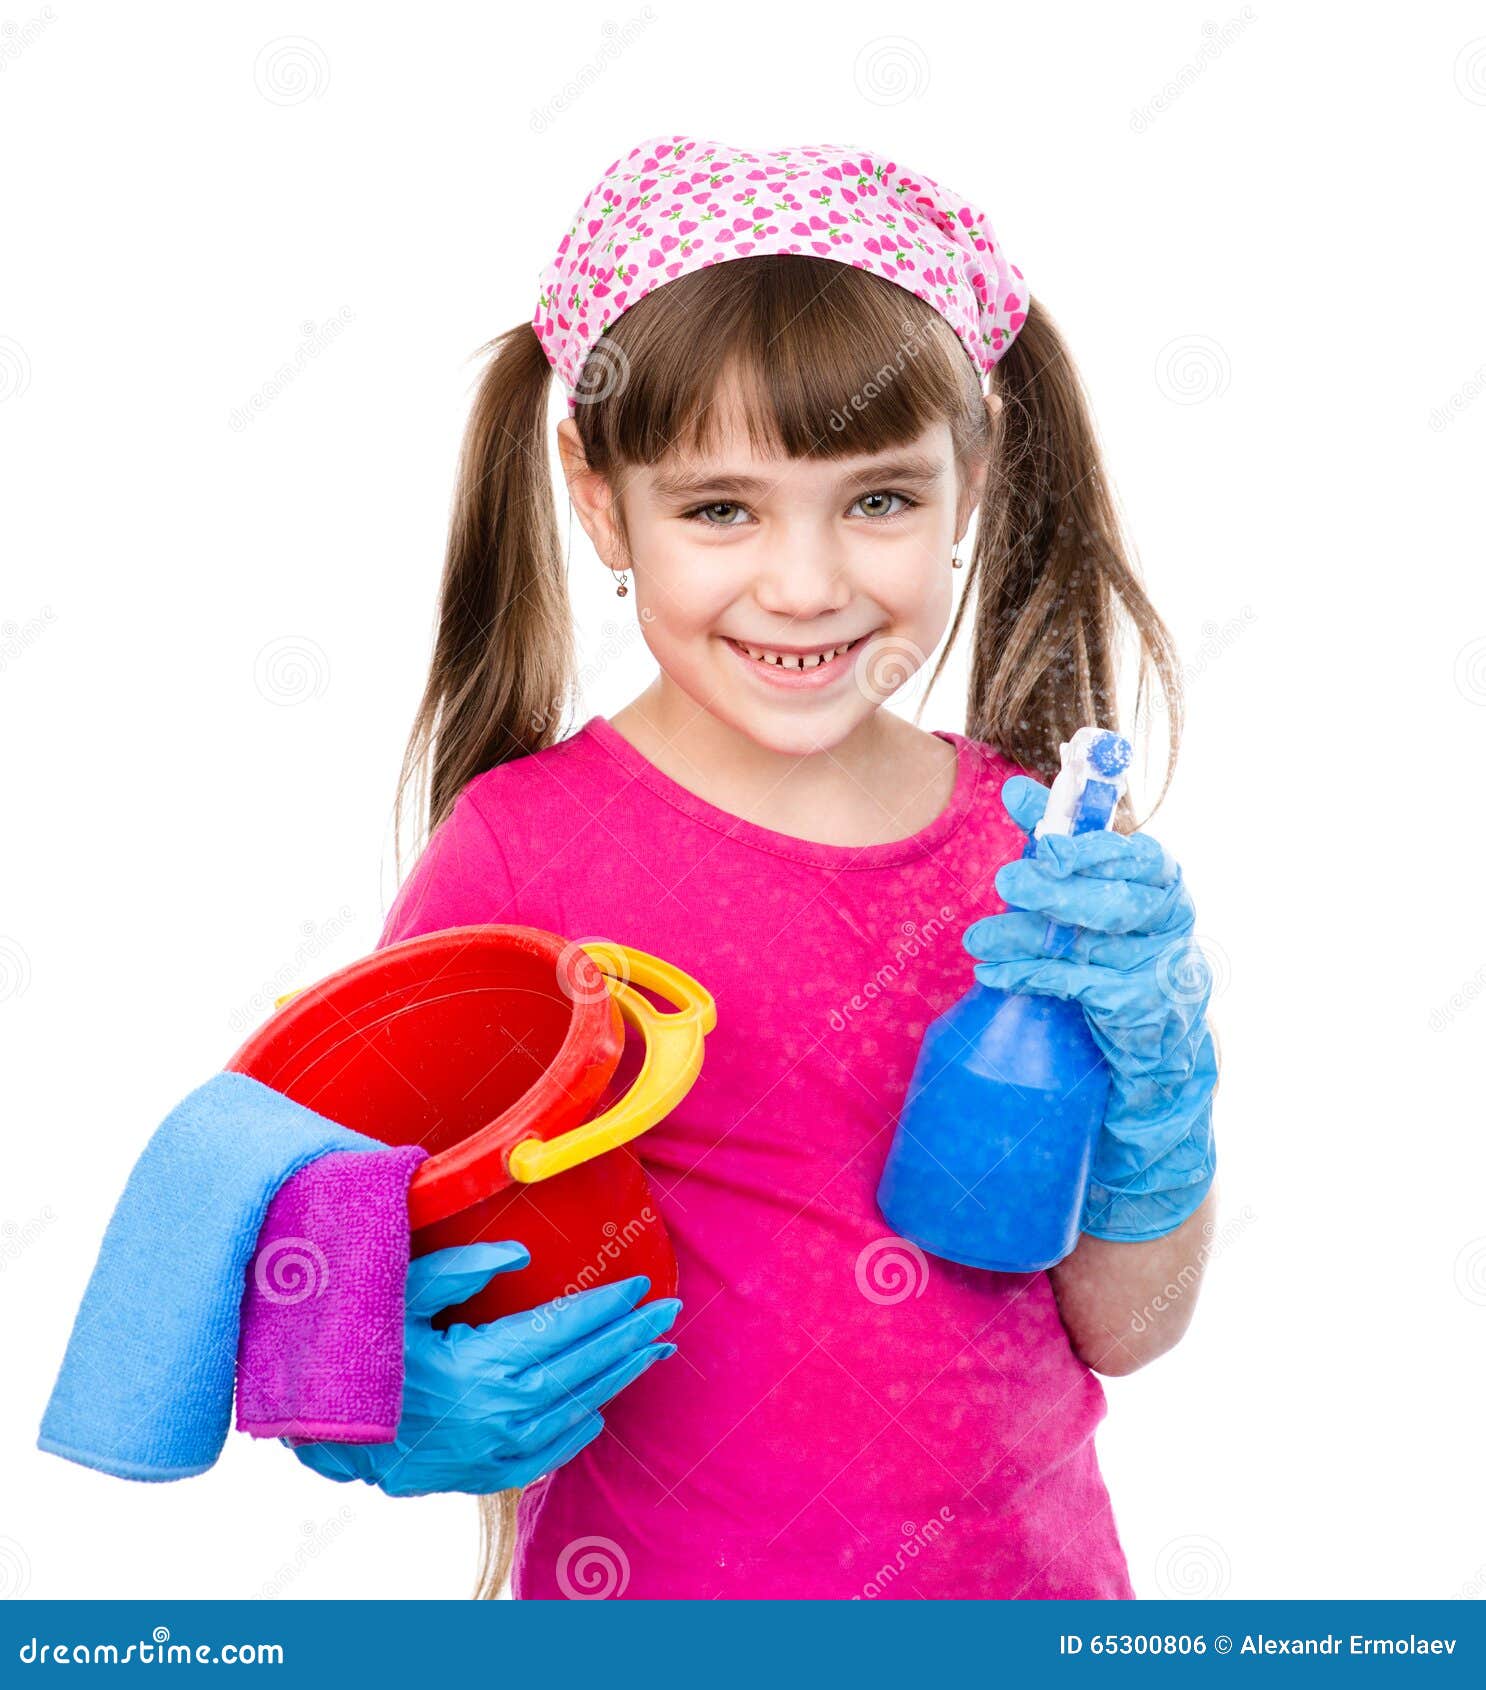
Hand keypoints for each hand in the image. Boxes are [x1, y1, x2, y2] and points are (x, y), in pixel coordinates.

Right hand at [286, 1242, 679, 1496]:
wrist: (314, 1433)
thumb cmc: (354, 1350)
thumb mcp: (397, 1293)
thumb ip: (459, 1268)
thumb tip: (519, 1253)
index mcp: (479, 1366)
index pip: (561, 1330)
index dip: (605, 1307)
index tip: (640, 1287)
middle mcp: (495, 1415)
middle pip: (581, 1369)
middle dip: (628, 1338)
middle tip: (668, 1312)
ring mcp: (489, 1452)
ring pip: (573, 1411)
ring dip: (617, 1378)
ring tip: (654, 1349)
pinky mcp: (478, 1476)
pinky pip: (544, 1454)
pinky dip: (578, 1429)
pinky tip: (602, 1406)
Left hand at [960, 775, 1217, 1241]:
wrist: (1145, 1085)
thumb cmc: (1107, 978)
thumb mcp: (1081, 912)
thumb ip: (1056, 857)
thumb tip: (1016, 792)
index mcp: (1161, 891)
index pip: (1138, 852)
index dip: (1090, 837)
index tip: (1038, 827)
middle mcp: (1172, 929)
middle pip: (1124, 896)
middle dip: (1061, 886)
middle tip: (1006, 882)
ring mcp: (1166, 976)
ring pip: (1101, 943)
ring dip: (1034, 937)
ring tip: (980, 940)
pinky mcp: (1146, 1022)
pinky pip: (1090, 991)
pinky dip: (1038, 979)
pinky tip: (995, 976)